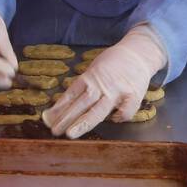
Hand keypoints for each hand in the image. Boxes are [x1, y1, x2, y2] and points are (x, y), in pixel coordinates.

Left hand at [42, 25, 166, 138]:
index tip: (48, 118)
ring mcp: (117, 90)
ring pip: (98, 110)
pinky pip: (126, 111)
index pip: (71, 93)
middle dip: (67, 118)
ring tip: (70, 134)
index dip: (59, 107)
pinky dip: (120, 116)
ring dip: (82, 122)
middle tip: (55, 130)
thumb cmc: (113, 63)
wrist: (138, 53)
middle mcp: (101, 84)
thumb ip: (84, 86)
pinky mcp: (133, 95)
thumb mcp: (95, 69)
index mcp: (90, 77)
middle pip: (81, 103)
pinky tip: (114, 120)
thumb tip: (63, 106)